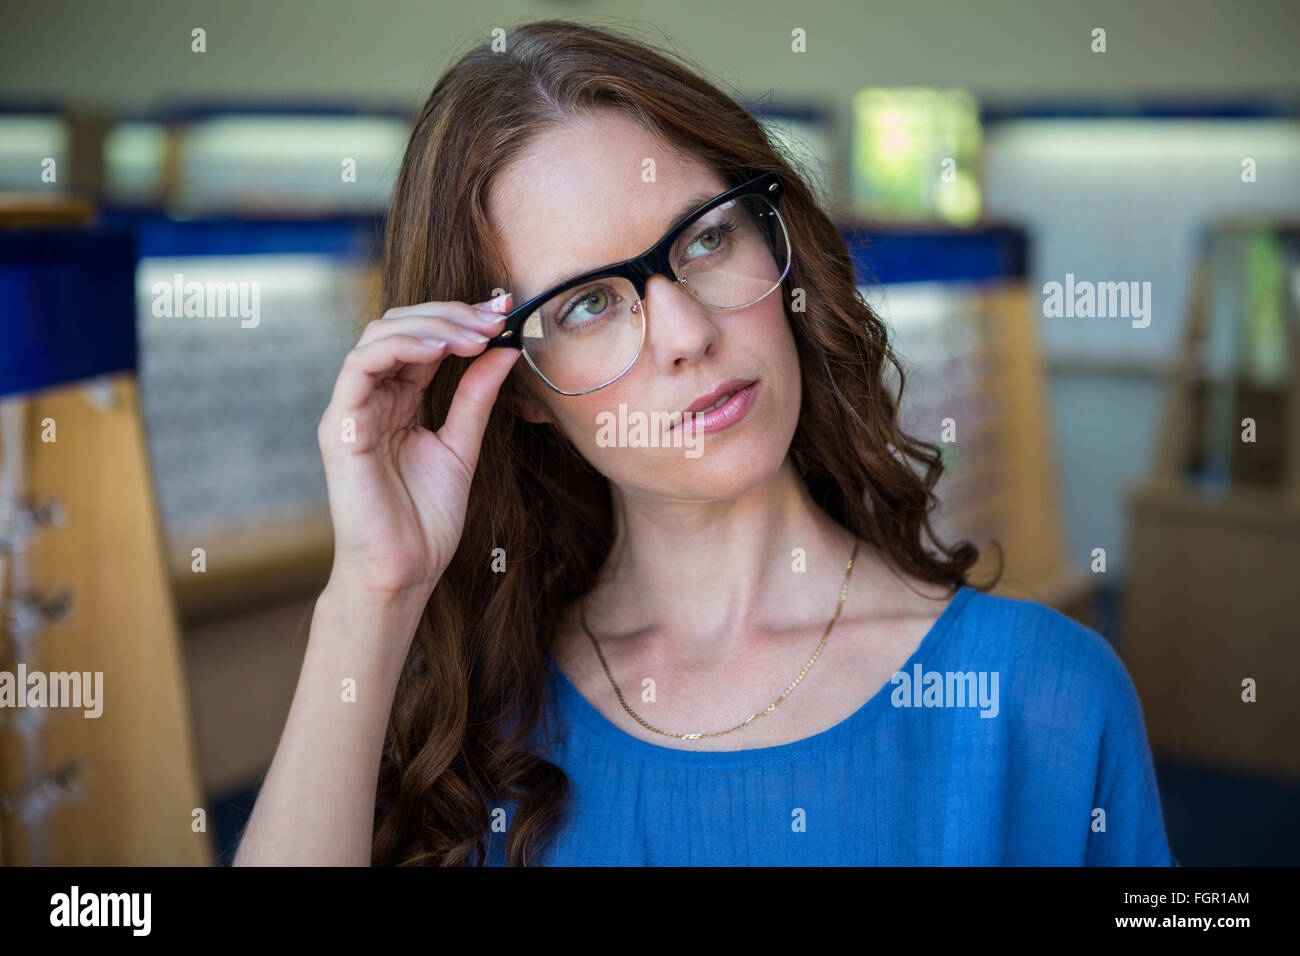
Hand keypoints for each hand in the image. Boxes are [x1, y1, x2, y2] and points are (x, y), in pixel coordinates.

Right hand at [316, 292, 519, 607]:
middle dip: (449, 314)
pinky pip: (361, 367)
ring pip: (378, 336)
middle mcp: (370, 398)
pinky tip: (440, 349)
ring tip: (474, 334)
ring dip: (431, 326)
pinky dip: (401, 347)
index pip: (422, 340)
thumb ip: (476, 398)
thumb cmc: (426, 520)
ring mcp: (351, 410)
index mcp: (396, 401)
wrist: (404, 572)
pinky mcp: (341, 427)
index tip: (504, 314)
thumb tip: (504, 349)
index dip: (460, 320)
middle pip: (398, 326)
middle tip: (494, 316)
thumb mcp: (462, 446)